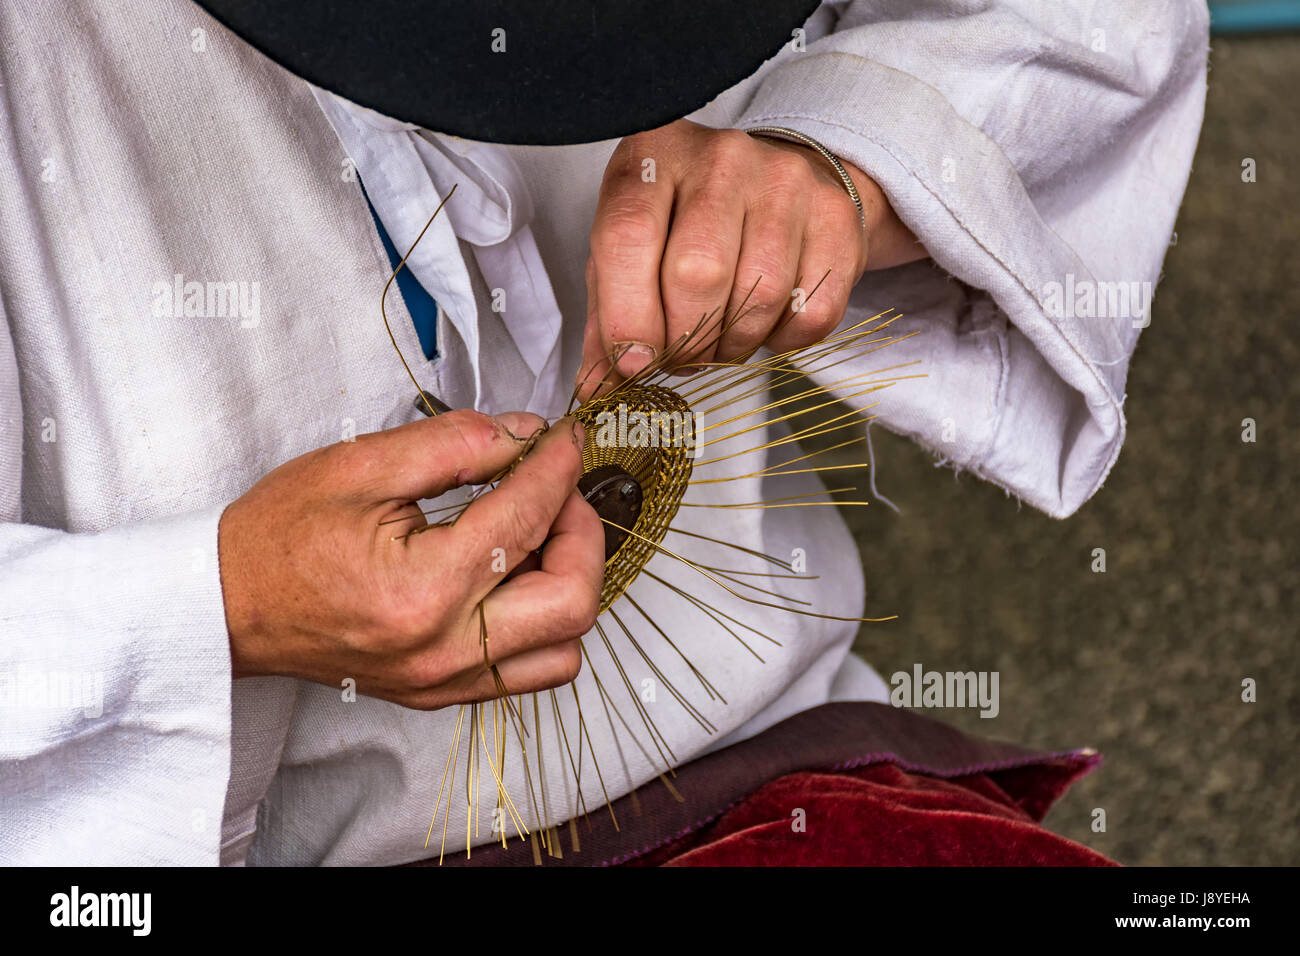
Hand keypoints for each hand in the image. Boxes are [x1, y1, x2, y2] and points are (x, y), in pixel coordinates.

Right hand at [217, 411, 603, 709]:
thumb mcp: (362, 466)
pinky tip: (513, 576)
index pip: (528, 517)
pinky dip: (543, 620)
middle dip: (583, 531)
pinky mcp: (442, 693)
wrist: (228, 605)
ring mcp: (445, 682)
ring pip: (564, 646)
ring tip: (539, 534)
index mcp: (423, 590)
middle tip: (560, 489)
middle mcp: (444, 649)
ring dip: (571, 582)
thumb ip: (455, 442)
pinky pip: (530, 669)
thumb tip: (525, 434)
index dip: (559, 465)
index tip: (565, 437)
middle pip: (573, 600)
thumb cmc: (279, 538)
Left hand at [581, 119, 923, 394]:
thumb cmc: (688, 223)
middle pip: (698, 274)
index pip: (627, 236)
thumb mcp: (633, 253)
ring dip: (733, 345)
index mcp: (653, 157)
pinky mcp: (836, 216)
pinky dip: (783, 340)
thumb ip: (608, 319)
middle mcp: (721, 157)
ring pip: (758, 297)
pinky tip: (767, 324)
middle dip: (685, 341)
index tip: (632, 362)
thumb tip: (596, 391)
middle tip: (682, 356)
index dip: (627, 314)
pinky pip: (810, 311)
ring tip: (721, 340)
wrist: (781, 182)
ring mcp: (785, 181)